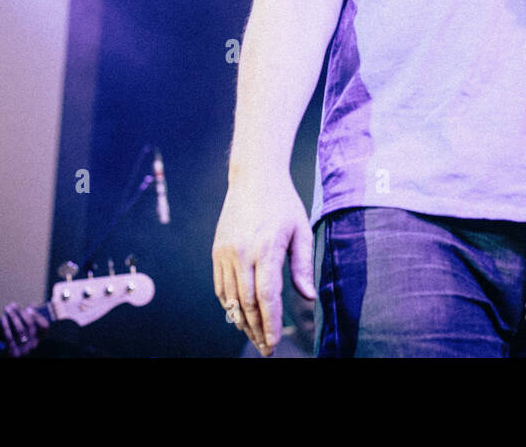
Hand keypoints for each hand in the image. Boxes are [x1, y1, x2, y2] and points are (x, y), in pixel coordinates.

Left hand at [0, 302, 47, 356]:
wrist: (12, 355)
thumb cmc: (19, 339)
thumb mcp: (27, 329)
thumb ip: (31, 318)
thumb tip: (32, 305)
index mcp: (40, 337)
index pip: (44, 326)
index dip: (37, 316)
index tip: (29, 307)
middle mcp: (35, 344)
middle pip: (30, 325)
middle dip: (21, 313)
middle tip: (13, 305)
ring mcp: (25, 349)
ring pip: (20, 330)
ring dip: (13, 317)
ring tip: (7, 309)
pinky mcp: (14, 352)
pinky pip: (10, 337)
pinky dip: (6, 326)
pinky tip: (3, 318)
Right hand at [212, 173, 314, 356]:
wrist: (253, 177)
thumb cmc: (283, 203)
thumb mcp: (301, 230)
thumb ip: (303, 265)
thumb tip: (309, 297)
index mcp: (266, 248)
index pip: (267, 296)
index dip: (270, 323)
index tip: (274, 343)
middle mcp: (242, 252)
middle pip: (247, 303)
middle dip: (257, 330)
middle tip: (266, 349)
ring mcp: (225, 252)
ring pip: (230, 298)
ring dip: (242, 321)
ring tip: (254, 337)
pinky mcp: (217, 251)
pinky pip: (220, 286)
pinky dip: (229, 305)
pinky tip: (239, 315)